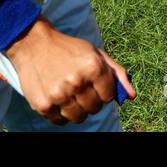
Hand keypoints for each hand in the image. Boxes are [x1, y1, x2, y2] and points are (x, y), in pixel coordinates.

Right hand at [6, 18, 135, 124]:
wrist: (33, 44)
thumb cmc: (69, 49)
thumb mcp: (96, 54)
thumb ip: (117, 74)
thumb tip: (132, 96)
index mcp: (93, 67)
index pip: (109, 96)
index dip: (103, 90)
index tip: (94, 83)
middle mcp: (77, 82)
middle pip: (95, 108)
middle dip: (91, 100)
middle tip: (81, 88)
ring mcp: (59, 95)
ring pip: (79, 118)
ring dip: (77, 109)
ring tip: (69, 94)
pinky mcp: (43, 105)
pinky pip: (60, 121)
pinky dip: (61, 113)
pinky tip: (57, 98)